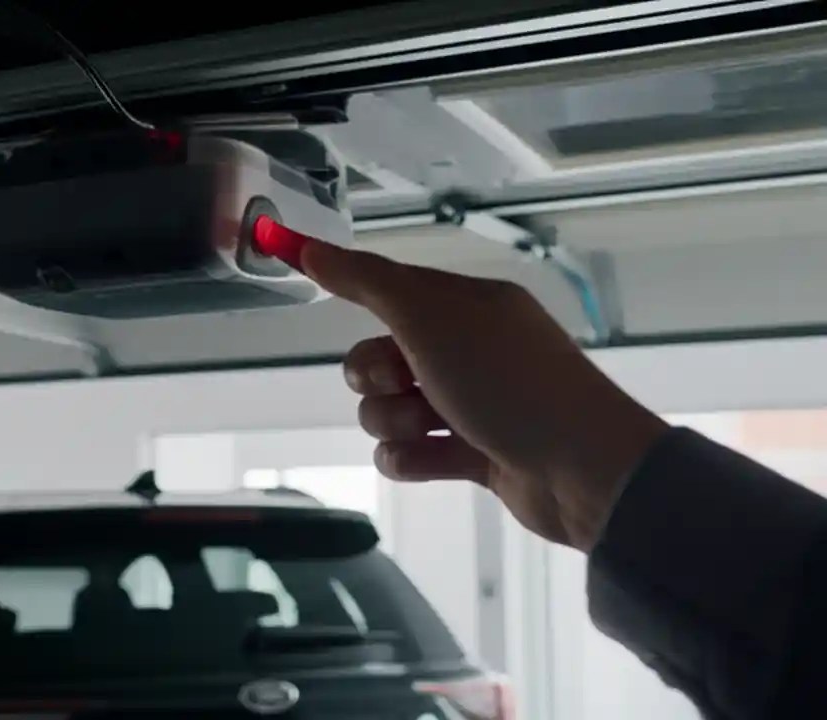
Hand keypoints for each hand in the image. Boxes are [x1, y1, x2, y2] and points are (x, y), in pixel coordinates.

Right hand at [301, 239, 667, 551]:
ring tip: (431, 427)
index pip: (386, 284)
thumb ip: (365, 281)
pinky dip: (410, 458)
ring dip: (394, 422)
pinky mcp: (474, 454)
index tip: (286, 252)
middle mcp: (468, 348)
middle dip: (376, 375)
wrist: (581, 468)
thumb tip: (311, 247)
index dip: (343, 278)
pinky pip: (410, 453)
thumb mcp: (429, 316)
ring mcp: (471, 403)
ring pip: (388, 409)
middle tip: (407, 381)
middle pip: (377, 354)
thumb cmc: (509, 380)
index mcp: (465, 304)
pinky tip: (426, 459)